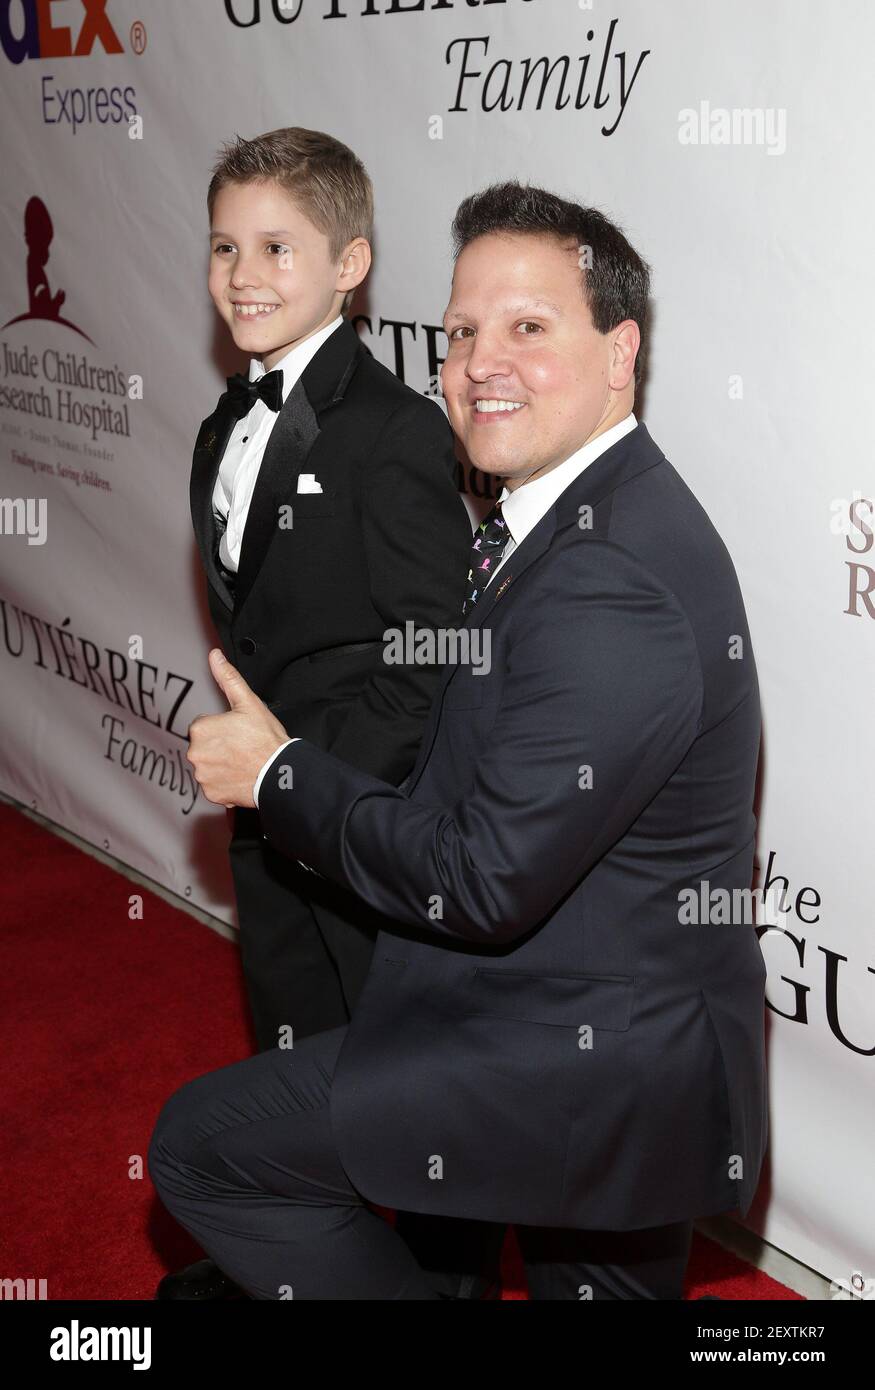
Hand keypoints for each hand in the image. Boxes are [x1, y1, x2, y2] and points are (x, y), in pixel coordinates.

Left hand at [187, 649, 289, 807]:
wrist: (280, 773)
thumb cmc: (266, 739)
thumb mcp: (249, 703)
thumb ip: (228, 678)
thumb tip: (215, 656)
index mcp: (201, 729)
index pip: (204, 726)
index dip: (222, 727)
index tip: (237, 732)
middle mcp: (196, 754)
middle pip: (204, 746)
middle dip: (218, 746)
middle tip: (241, 747)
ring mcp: (203, 776)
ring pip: (208, 766)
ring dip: (220, 764)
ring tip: (241, 761)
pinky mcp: (211, 793)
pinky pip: (213, 785)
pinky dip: (223, 782)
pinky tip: (239, 775)